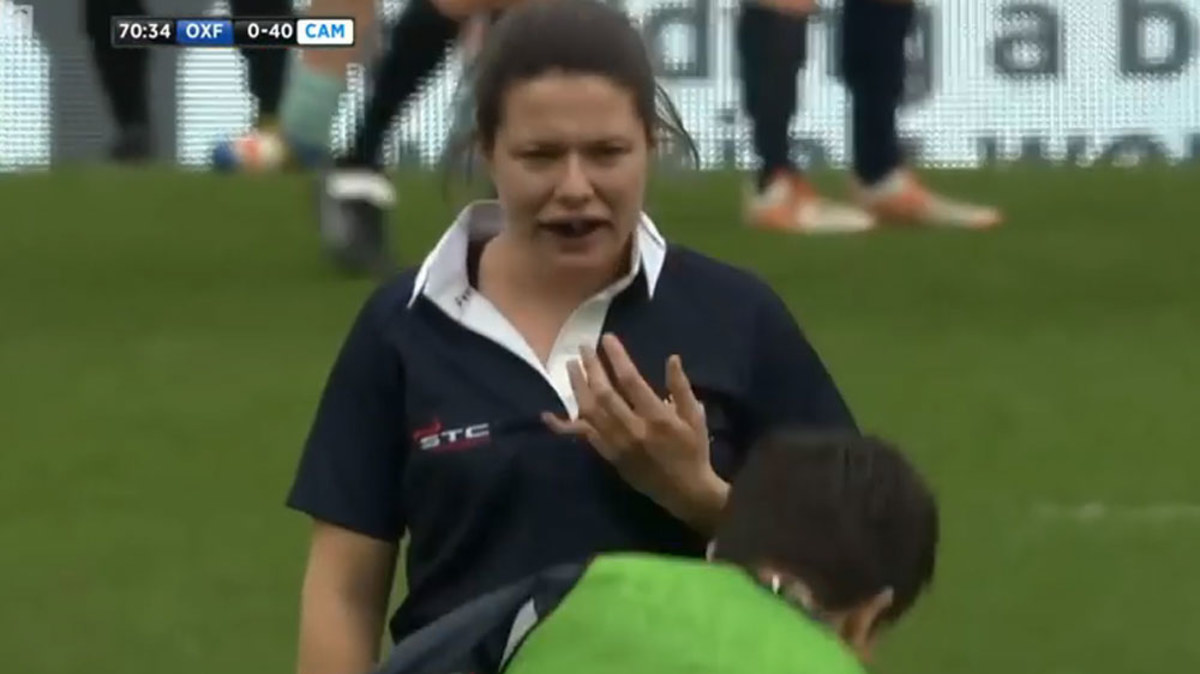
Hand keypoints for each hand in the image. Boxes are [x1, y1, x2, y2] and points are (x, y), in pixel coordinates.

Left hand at [542, 334, 729, 533]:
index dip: (616, 358)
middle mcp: (633, 430)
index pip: (631, 381)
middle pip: (604, 393)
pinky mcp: (608, 456)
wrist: (684, 492)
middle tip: (584, 347)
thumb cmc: (693, 450)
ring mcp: (617, 445)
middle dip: (592, 367)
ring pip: (589, 412)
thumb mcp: (695, 417)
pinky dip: (563, 427)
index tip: (607, 339)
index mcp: (657, 418)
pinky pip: (582, 437)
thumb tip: (671, 358)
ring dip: (577, 386)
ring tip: (571, 365)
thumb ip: (681, 388)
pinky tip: (547, 416)